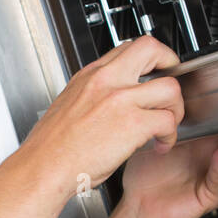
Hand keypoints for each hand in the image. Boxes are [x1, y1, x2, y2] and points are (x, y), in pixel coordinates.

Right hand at [19, 35, 185, 191]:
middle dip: (170, 63)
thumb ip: (90, 99)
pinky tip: (160, 145)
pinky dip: (170, 136)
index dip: (146, 59)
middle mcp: (106, 81)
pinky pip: (168, 121)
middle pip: (151, 48)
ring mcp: (121, 99)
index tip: (152, 72)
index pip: (127, 49)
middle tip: (170, 83)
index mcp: (89, 77)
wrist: (42, 168)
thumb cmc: (51, 149)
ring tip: (168, 124)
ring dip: (175, 108)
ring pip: (170, 87)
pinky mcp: (132, 123)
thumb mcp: (67, 108)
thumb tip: (105, 105)